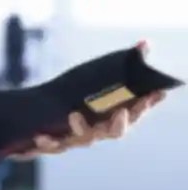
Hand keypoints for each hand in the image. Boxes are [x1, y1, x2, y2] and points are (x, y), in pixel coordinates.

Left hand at [10, 41, 166, 159]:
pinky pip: (52, 147)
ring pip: (83, 139)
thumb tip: (145, 43)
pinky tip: (38, 137)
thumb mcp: (95, 78)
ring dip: (80, 128)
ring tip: (73, 114)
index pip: (133, 114)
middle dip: (119, 123)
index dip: (143, 106)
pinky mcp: (53, 143)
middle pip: (114, 132)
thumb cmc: (74, 97)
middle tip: (120, 110)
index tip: (152, 95)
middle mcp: (97, 131)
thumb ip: (123, 64)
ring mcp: (76, 138)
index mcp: (110, 117)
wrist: (36, 119)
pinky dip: (47, 144)